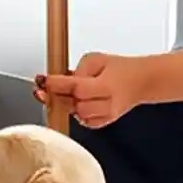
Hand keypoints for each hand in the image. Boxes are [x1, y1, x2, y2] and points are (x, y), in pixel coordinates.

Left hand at [33, 53, 151, 128]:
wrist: (140, 82)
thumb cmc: (120, 69)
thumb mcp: (96, 59)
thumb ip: (78, 70)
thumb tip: (61, 81)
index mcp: (106, 86)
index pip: (76, 88)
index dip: (56, 85)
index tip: (42, 80)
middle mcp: (107, 104)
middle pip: (74, 106)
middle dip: (56, 96)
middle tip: (43, 88)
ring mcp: (105, 116)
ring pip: (76, 115)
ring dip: (66, 104)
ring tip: (64, 92)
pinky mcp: (101, 124)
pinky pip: (81, 121)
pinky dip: (75, 112)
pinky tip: (76, 101)